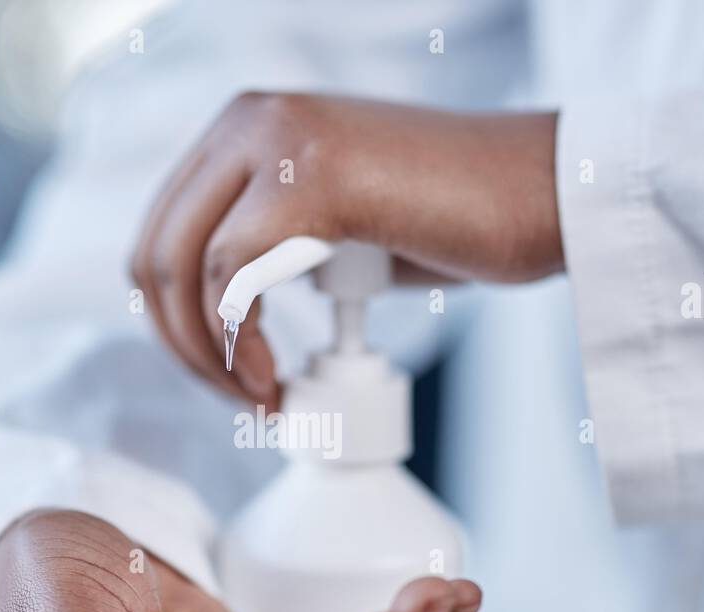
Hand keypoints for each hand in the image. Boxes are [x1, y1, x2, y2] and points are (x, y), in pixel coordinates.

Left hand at [130, 92, 561, 402]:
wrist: (549, 193)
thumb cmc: (455, 221)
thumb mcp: (338, 223)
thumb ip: (273, 240)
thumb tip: (218, 307)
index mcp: (247, 126)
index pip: (160, 233)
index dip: (177, 322)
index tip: (225, 375)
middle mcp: (250, 119)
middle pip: (154, 254)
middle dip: (185, 348)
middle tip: (241, 400)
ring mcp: (277, 138)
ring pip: (183, 269)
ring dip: (210, 358)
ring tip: (264, 399)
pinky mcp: (313, 177)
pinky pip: (233, 280)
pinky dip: (242, 348)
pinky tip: (275, 382)